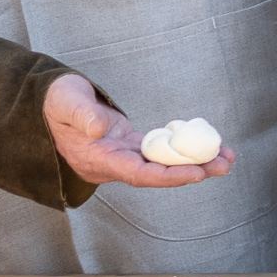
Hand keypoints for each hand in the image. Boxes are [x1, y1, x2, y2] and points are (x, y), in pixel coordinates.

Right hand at [44, 73, 234, 188]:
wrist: (48, 103)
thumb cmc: (55, 100)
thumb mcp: (64, 102)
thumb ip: (81, 114)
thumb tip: (100, 128)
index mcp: (97, 158)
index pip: (136, 174)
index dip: (167, 175)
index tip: (196, 173)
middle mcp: (113, 162)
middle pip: (156, 173)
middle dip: (192, 171)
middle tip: (225, 164)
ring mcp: (122, 155)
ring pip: (162, 164)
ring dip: (195, 162)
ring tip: (228, 157)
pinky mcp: (130, 145)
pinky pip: (161, 151)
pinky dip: (183, 150)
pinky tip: (208, 146)